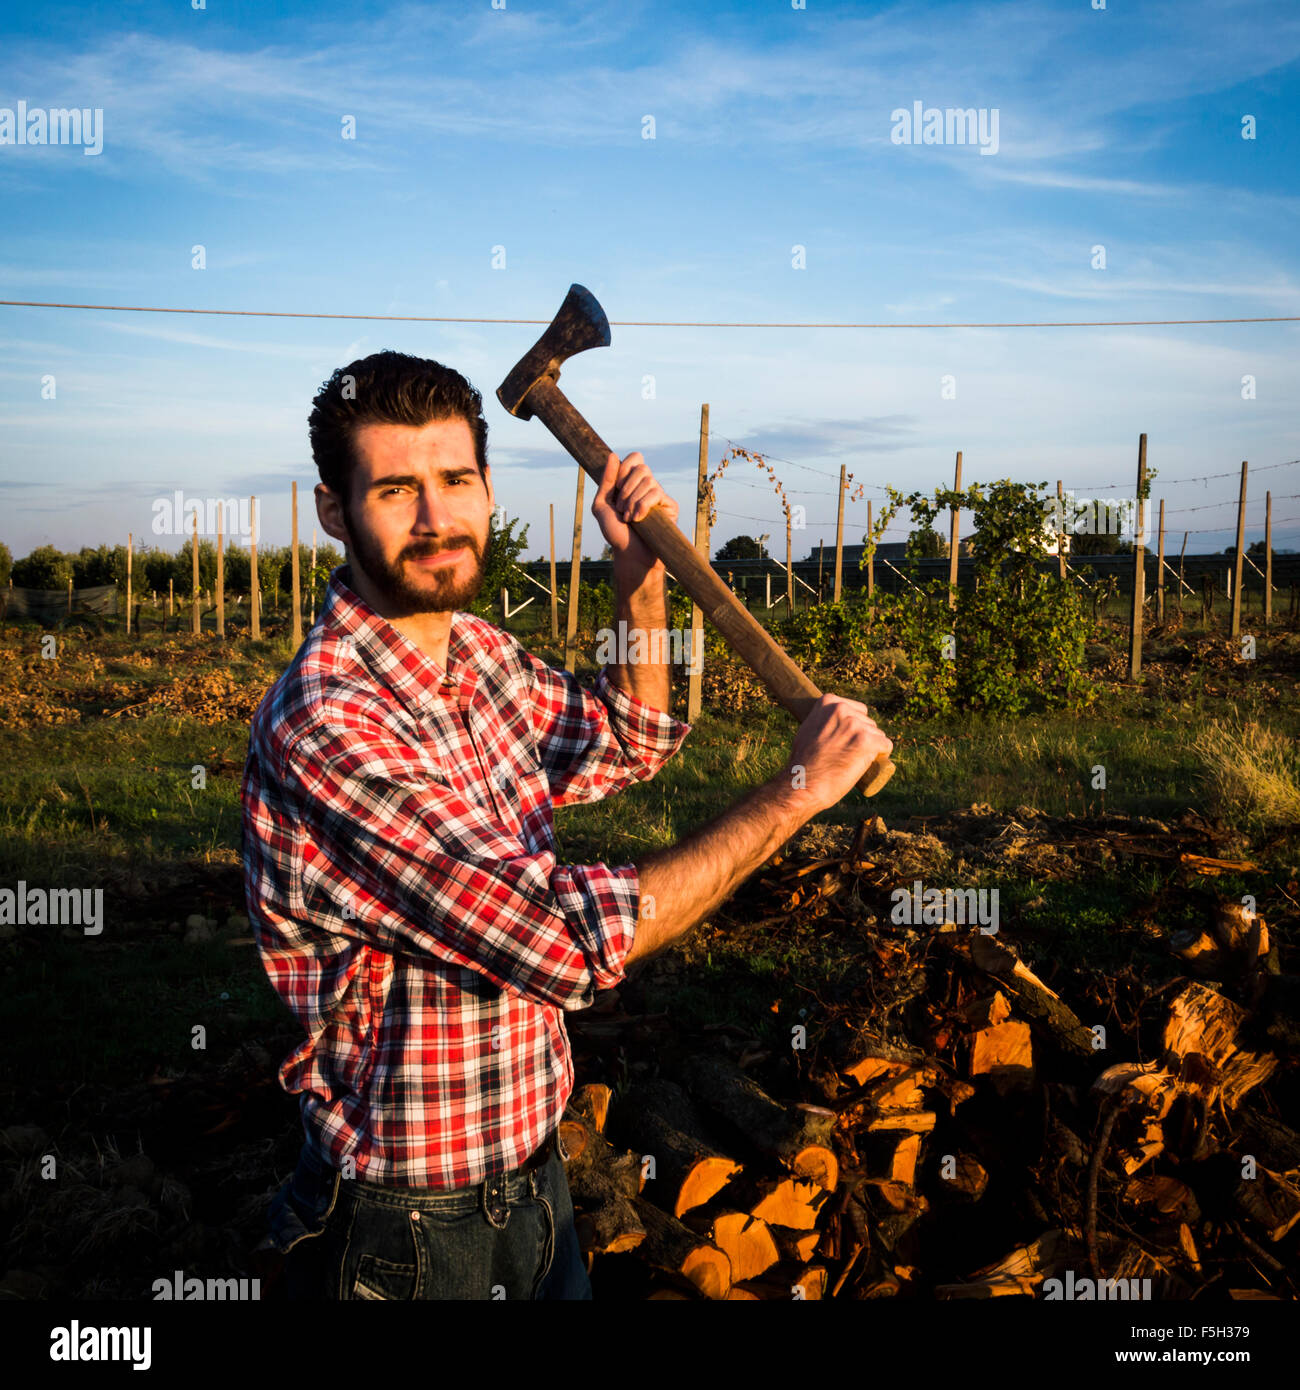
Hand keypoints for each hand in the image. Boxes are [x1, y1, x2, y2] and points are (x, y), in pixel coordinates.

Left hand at [592, 451, 675, 578]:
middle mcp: (647, 486)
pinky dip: (643, 506)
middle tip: (621, 508)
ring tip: (629, 518)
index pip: (635, 458)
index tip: (617, 489)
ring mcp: (659, 496)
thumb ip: (606, 481)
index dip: (624, 469)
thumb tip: (613, 455)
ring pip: (649, 481)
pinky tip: (639, 519)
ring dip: (633, 501)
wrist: (630, 554)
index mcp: (631, 482)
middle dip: (626, 488)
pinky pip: (657, 494)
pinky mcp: (670, 506)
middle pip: (642, 467)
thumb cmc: (615, 533)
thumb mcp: (602, 505)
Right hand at [779, 695, 892, 812]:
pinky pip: (886, 746)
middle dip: (862, 738)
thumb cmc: (803, 763)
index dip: (854, 728)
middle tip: (846, 755)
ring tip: (851, 762)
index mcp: (827, 702)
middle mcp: (842, 709)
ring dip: (871, 748)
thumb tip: (832, 721)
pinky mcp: (866, 741)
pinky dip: (881, 755)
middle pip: (868, 722)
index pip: (856, 710)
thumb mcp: (808, 730)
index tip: (844, 741)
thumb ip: (823, 720)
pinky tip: (869, 764)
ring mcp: (854, 725)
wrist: (802, 784)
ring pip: (878, 735)